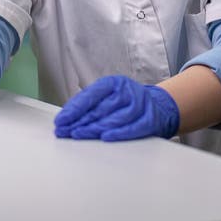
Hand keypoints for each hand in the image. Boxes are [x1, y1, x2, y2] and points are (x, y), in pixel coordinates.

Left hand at [54, 75, 179, 140]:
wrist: (160, 106)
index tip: (60, 120)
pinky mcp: (150, 120)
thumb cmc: (127, 102)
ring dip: (94, 128)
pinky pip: (132, 128)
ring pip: (114, 118)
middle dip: (79, 121)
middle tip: (64, 131)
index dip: (74, 109)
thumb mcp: (110, 95)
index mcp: (114, 83)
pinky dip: (118, 133)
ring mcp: (140, 105)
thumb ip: (91, 103)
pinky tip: (104, 137)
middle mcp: (127, 92)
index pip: (90, 95)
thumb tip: (67, 116)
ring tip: (78, 134)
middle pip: (100, 108)